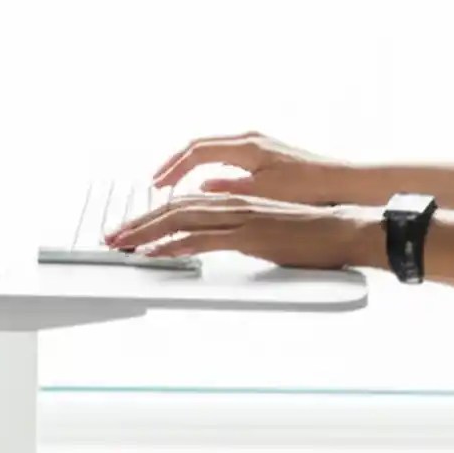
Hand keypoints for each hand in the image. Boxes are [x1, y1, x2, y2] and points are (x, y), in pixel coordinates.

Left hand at [105, 194, 383, 269]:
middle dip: (138, 222)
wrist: (341, 228)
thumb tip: (221, 233)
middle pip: (173, 208)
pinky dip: (172, 246)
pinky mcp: (247, 236)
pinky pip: (201, 240)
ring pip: (180, 219)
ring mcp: (238, 218)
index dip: (153, 215)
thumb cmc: (311, 232)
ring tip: (121, 243)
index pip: (184, 204)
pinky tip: (154, 253)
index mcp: (235, 200)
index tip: (131, 228)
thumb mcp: (266, 227)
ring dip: (145, 232)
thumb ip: (240, 227)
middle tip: (112, 236)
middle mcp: (232, 203)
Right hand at [152, 131, 355, 205]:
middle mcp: (250, 139)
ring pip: (212, 149)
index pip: (197, 151)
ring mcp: (257, 144)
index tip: (159, 183)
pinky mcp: (264, 154)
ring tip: (172, 181)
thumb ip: (229, 188)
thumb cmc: (308, 188)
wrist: (341, 183)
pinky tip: (204, 183)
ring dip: (189, 164)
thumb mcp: (263, 194)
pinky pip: (225, 155)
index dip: (174, 168)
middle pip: (199, 145)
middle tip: (156, 181)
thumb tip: (203, 186)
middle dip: (175, 163)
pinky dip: (207, 166)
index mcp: (247, 146)